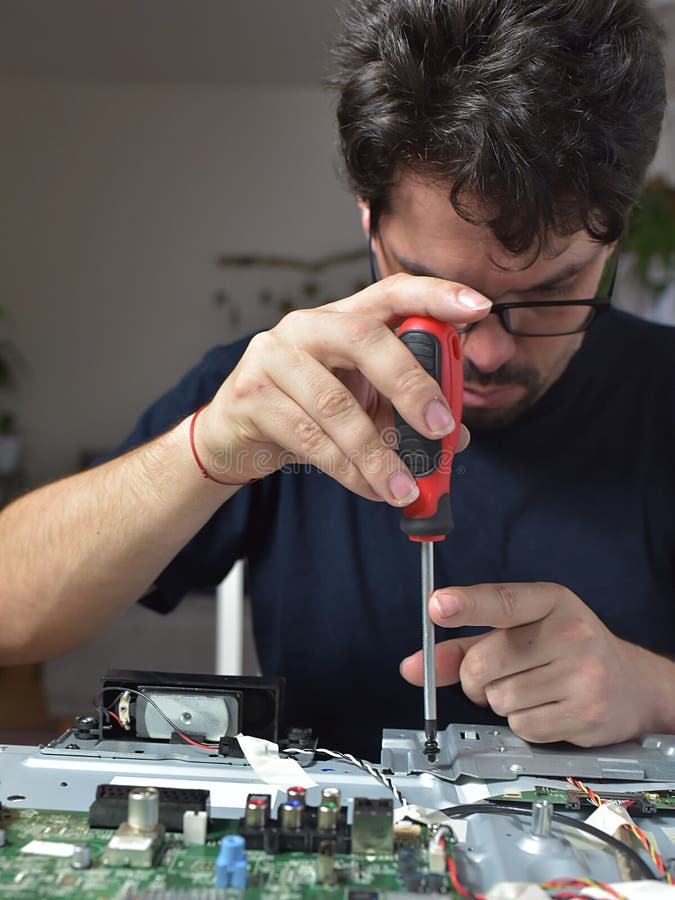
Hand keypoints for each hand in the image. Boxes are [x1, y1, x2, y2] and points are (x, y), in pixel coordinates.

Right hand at [193, 275, 489, 501]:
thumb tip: (455, 435)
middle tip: (441, 428)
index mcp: (340, 318)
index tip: (478, 307)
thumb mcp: (357, 401)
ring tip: (405, 487)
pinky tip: (372, 489)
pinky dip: (349, 471)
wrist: (231, 436)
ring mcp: (273, 359)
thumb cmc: (303, 411)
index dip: (436, 295)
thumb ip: (402, 408)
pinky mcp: (251, 398)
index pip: (391, 293)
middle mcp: (305, 327)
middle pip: (364, 339)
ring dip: (378, 454)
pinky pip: (310, 439)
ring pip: (336, 405)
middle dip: (411, 385)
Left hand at [400, 581, 671, 745]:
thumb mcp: (520, 632)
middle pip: (484, 663)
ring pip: (498, 699)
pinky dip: (523, 723)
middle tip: (498, 674)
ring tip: (532, 688)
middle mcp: (570, 632)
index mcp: (551, 600)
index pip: (502, 601)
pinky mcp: (586, 712)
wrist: (631, 684)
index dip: (467, 604)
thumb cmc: (566, 650)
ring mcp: (582, 673)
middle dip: (476, 678)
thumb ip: (463, 646)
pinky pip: (521, 726)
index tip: (438, 605)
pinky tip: (547, 707)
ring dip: (501, 701)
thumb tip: (413, 667)